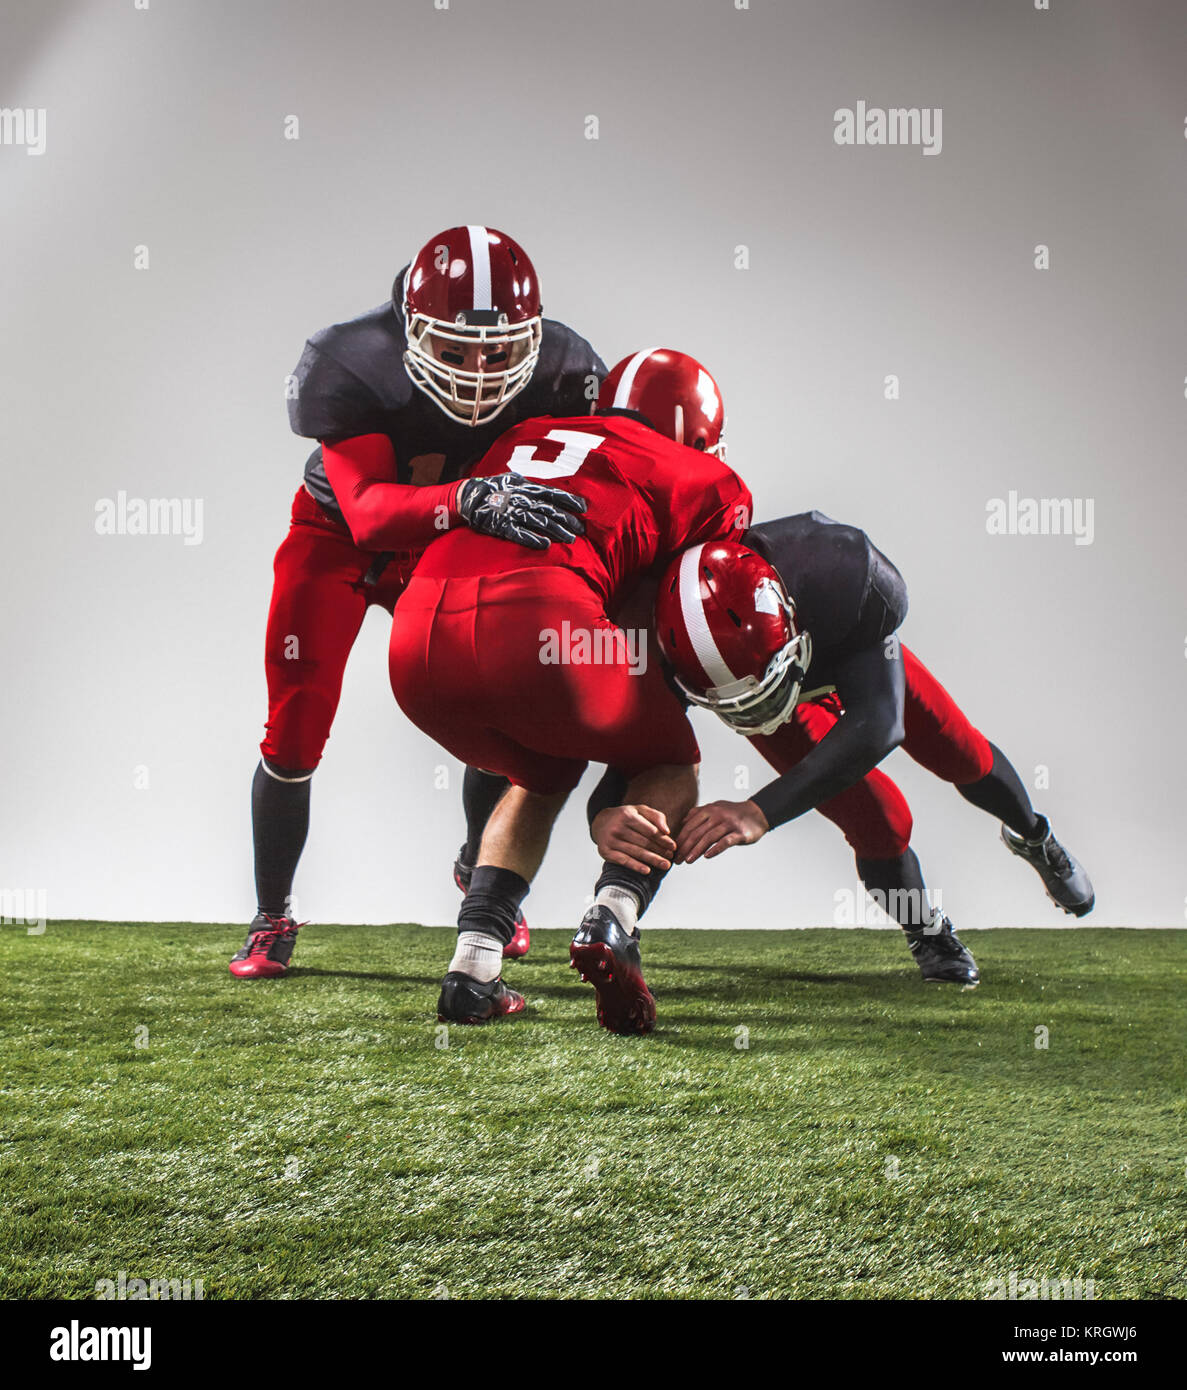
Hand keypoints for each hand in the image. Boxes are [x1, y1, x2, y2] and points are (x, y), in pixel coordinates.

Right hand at [457, 472, 587, 548]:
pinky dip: (533, 539)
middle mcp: (523, 499)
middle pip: (550, 510)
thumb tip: (549, 491)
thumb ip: (531, 486)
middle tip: (581, 530)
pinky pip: (520, 533)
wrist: (469, 496)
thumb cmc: (495, 488)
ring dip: (556, 531)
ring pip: (539, 522)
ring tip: (570, 539)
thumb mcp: (514, 480)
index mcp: (527, 487)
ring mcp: (513, 512)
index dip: (569, 500)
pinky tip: (545, 545)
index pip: (553, 493)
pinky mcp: (502, 525)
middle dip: (568, 520)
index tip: (583, 508)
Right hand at [591, 804, 676, 874]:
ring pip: (636, 852)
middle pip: (644, 843)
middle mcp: (617, 828)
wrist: (600, 822)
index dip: (663, 840)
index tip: (673, 847)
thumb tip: (666, 831)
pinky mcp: (605, 852)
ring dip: (653, 860)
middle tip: (671, 857)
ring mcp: (610, 840)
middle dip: (660, 851)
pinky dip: (636, 866)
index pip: (650, 830)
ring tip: (665, 865)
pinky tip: (647, 870)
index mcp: (627, 816)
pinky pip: (623, 861)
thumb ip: (656, 816)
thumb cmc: (625, 817)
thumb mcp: (640, 810)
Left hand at [676, 799, 769, 863]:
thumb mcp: (715, 807)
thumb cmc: (733, 813)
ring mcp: (729, 824)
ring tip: (688, 860)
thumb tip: (682, 822)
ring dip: (696, 850)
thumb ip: (698, 813)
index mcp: (709, 810)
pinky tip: (707, 856)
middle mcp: (717, 815)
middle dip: (685, 847)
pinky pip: (725, 842)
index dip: (680, 839)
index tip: (673, 851)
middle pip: (697, 833)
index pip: (690, 826)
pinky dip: (715, 849)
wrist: (757, 813)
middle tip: (677, 859)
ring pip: (709, 838)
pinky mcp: (739, 833)